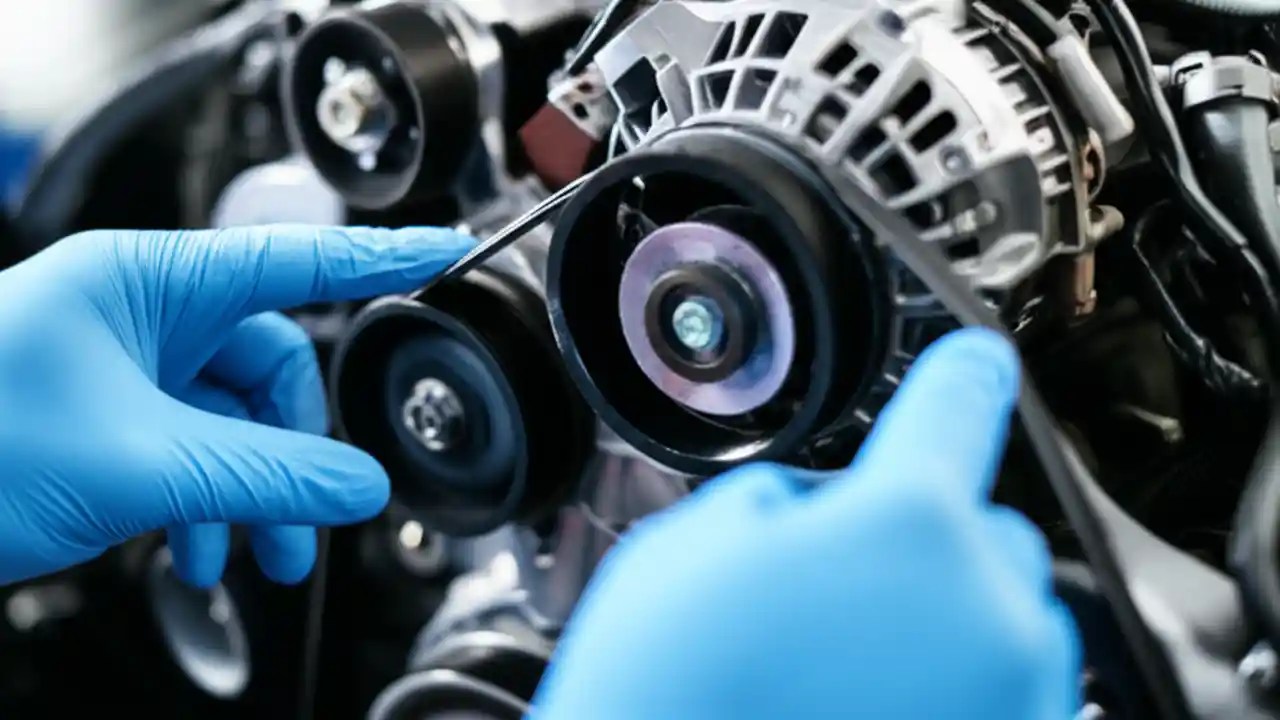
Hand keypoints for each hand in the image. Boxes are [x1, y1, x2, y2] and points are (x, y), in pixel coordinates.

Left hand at [0, 225, 470, 586]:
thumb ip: (266, 476)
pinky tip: (190, 551)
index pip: (296, 260)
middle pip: (270, 368)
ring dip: (251, 493)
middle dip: (294, 451)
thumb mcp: (139, 463)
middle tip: (308, 514)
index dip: (381, 260)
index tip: (444, 251)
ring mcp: (123, 367)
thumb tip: (357, 486)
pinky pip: (192, 451)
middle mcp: (141, 315)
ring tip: (251, 554)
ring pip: (233, 421)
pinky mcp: (108, 416)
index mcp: (149, 283)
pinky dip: (205, 504)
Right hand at [533, 329, 1079, 718]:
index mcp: (910, 522)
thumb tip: (833, 512)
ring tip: (841, 677)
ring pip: (1003, 618)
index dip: (963, 374)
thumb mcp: (695, 544)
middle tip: (831, 599)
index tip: (976, 366)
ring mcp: (1018, 704)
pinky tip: (865, 710)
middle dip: (922, 545)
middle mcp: (993, 613)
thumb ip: (795, 498)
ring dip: (945, 625)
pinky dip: (954, 694)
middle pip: (984, 530)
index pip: (961, 403)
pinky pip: (1007, 696)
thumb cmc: (666, 699)